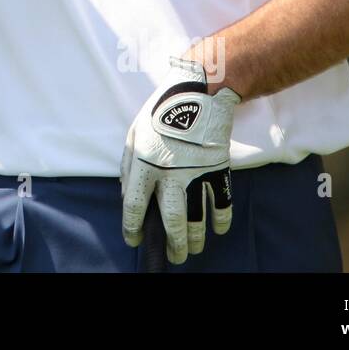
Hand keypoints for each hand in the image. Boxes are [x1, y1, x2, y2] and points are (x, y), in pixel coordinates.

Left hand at [120, 57, 240, 264]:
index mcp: (143, 162)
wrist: (198, 93)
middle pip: (171, 220)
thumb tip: (127, 193)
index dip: (132, 227)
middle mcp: (169, 172)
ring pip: (197, 217)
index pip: (133, 204)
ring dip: (195, 239)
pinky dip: (222, 220)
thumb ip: (128, 164)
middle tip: (174, 257)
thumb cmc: (160, 111)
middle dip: (173, 244)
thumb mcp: (133, 132)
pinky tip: (218, 229)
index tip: (134, 240)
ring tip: (192, 249)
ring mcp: (196, 172)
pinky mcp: (218, 168)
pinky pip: (222, 202)